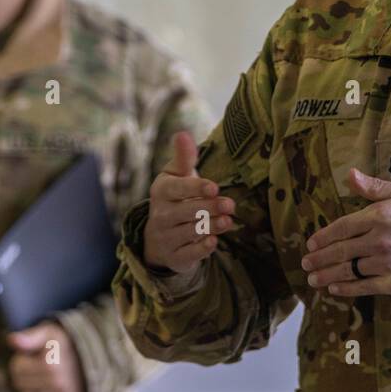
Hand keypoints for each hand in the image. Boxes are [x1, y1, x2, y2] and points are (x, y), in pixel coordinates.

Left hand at [7, 321, 82, 391]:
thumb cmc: (63, 344)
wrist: (88, 360)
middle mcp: (55, 382)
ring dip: (31, 383)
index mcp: (51, 364)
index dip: (23, 357)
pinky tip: (48, 385)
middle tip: (42, 363)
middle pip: (18, 380)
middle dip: (25, 371)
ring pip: (24, 391)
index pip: (17, 366)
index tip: (38, 354)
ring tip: (47, 373)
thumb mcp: (49, 334)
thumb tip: (11, 339)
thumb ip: (30, 336)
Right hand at [142, 131, 235, 272]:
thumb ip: (183, 157)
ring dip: (210, 227)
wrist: (161, 235)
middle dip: (209, 208)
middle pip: (185, 211)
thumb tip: (182, 134)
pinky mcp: (175, 257)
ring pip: (190, 232)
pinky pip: (188, 254)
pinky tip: (214, 242)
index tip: (214, 186)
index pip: (176, 189)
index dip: (195, 188)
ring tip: (228, 221)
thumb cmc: (176, 197)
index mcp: (161, 191)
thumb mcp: (178, 176)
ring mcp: (165, 237)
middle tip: (230, 204)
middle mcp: (160, 215)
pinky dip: (201, 249)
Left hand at [300, 168, 390, 296]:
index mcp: (379, 216)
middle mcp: (377, 241)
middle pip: (340, 251)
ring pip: (348, 271)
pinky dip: (346, 289)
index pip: (342, 227)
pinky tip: (334, 289)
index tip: (311, 242)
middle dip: (319, 258)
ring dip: (326, 275)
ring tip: (313, 279)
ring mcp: (385, 264)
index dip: (324, 236)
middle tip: (306, 263)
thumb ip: (376, 187)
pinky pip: (363, 287)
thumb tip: (350, 175)